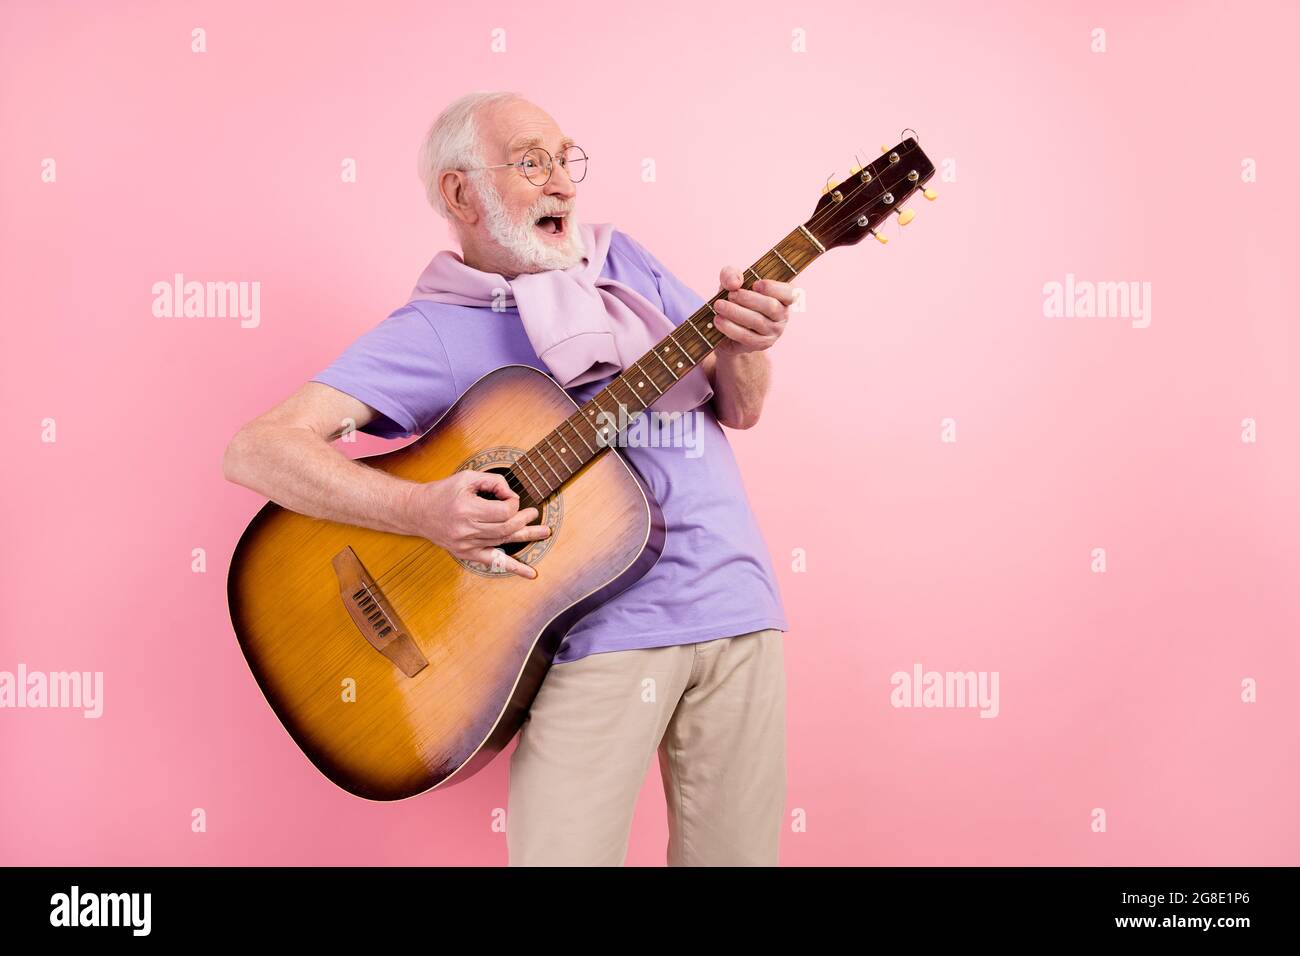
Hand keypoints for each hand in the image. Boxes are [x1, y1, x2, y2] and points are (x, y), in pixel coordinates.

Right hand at [400, 471, 548, 577]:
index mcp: (467, 510)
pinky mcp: (467, 554)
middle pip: (506, 527)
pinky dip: (514, 568)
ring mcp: (467, 545)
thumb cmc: (443, 492)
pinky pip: (494, 562)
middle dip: (524, 519)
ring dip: (526, 535)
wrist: (418, 512)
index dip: (513, 503)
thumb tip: (511, 495)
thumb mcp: (466, 478)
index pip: (504, 511)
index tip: (509, 497)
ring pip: (504, 542)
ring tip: (544, 531)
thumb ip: (492, 482)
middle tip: (533, 513)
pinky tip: (530, 573)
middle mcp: (467, 530)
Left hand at [712, 266, 795, 354]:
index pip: (790, 293)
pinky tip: (718, 320)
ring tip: (718, 305)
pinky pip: (747, 337)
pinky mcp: (761, 345)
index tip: (755, 284)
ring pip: (757, 321)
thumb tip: (735, 283)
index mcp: (783, 297)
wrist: (725, 328)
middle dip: (748, 299)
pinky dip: (731, 328)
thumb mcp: (731, 282)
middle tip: (730, 295)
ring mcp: (774, 332)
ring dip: (735, 312)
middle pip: (771, 306)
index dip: (774, 288)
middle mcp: (783, 315)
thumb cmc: (734, 299)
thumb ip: (731, 275)